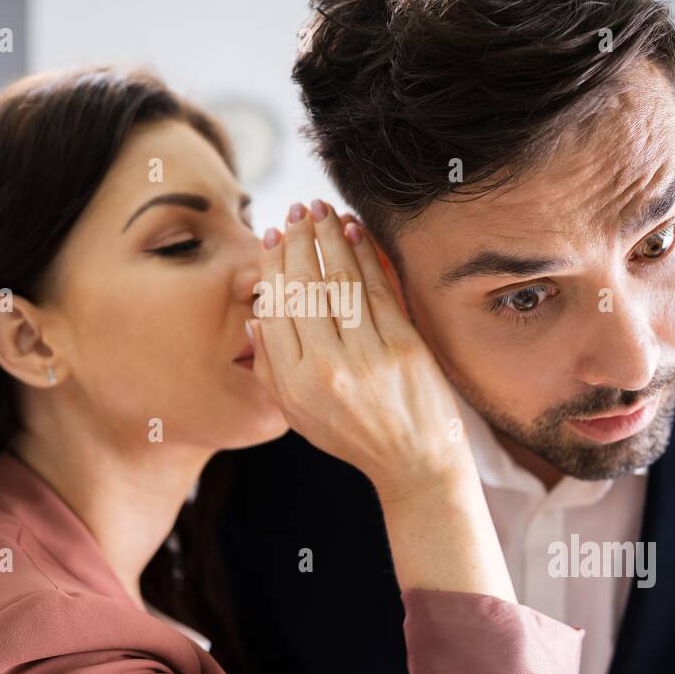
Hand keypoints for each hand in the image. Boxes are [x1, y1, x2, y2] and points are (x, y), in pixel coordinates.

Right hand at [246, 199, 472, 503]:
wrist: (416, 464)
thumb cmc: (354, 437)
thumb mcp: (298, 416)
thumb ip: (270, 371)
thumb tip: (258, 316)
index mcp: (295, 385)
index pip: (276, 309)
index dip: (273, 267)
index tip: (272, 238)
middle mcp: (326, 369)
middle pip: (304, 288)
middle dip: (297, 242)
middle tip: (294, 212)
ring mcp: (367, 356)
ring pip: (339, 280)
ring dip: (328, 237)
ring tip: (319, 209)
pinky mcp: (404, 347)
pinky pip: (377, 288)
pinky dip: (364, 253)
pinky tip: (354, 229)